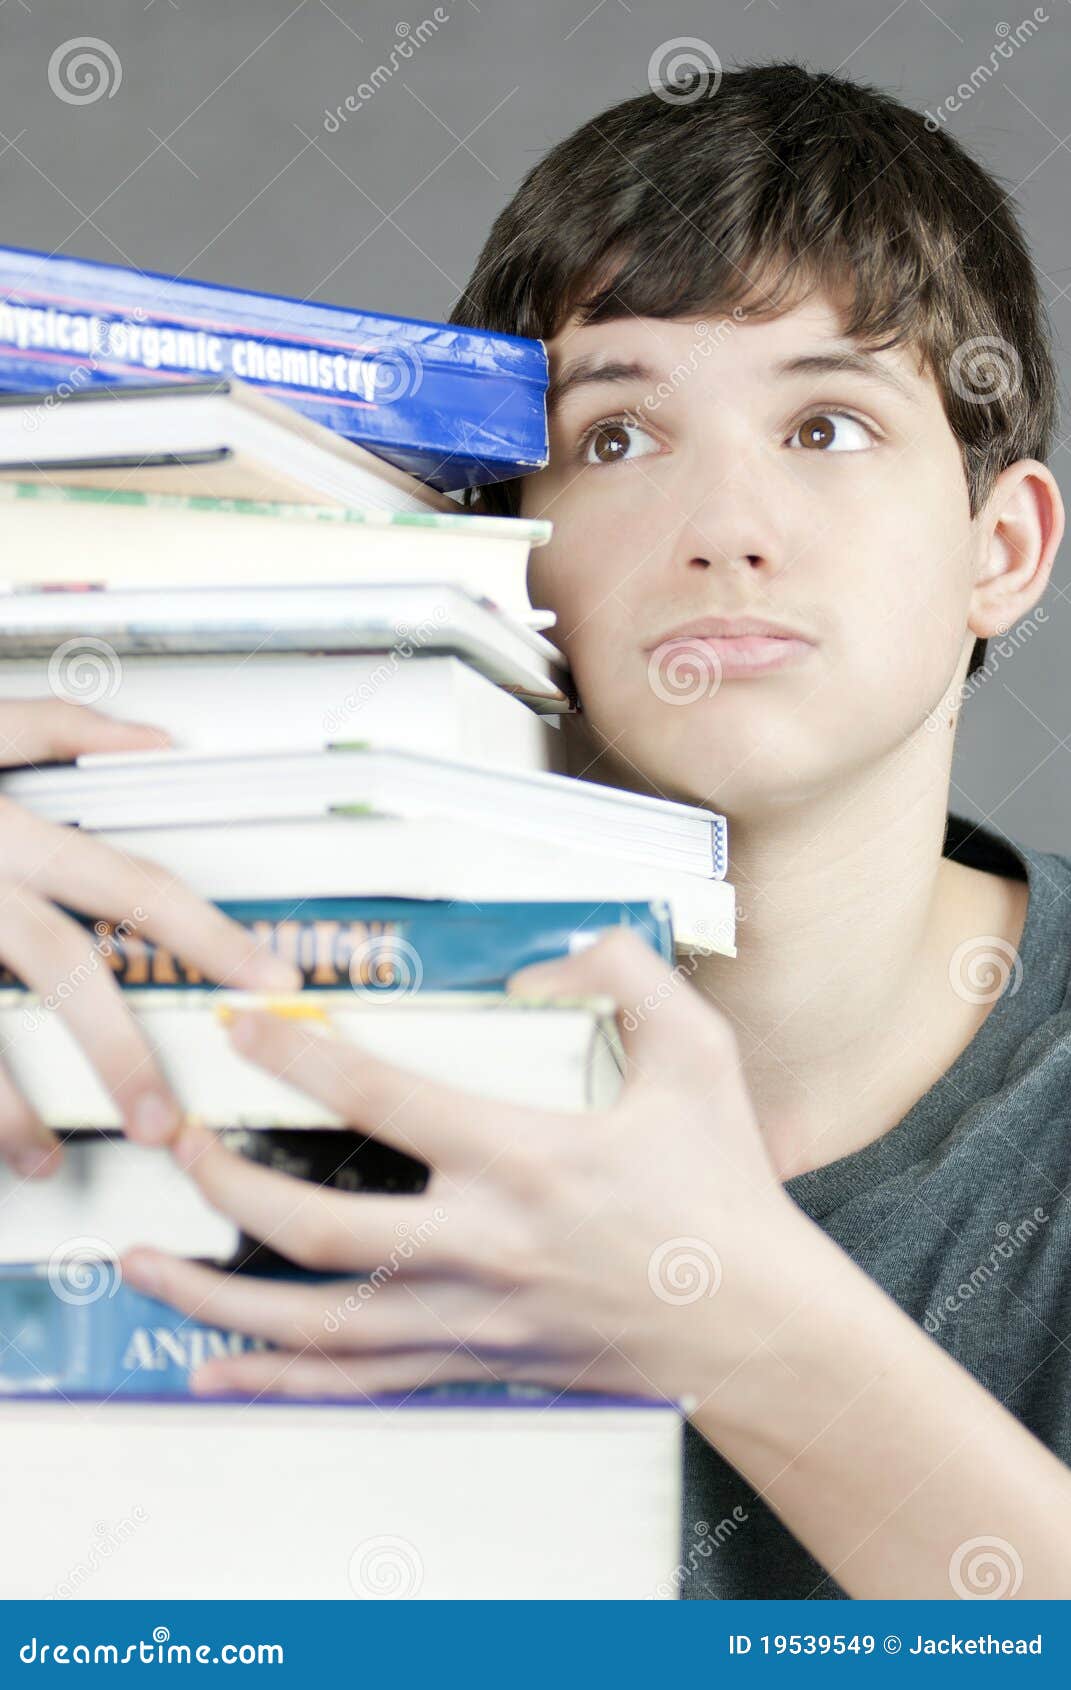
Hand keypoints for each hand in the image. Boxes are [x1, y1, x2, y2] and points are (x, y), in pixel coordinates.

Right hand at [0, 698, 301, 1174]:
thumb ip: (58, 731)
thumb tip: (156, 741)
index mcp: (2, 820)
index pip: (128, 883)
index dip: (205, 932)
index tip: (263, 980)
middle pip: (58, 965)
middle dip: (117, 1048)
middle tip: (162, 1116)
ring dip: (10, 1106)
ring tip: (47, 1159)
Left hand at [121, 929, 812, 1407]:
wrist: (755, 1328)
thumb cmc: (724, 1194)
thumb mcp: (702, 1054)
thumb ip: (629, 976)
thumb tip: (549, 960)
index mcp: (526, 1159)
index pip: (380, 1100)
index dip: (297, 1057)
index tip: (243, 1027)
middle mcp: (481, 1246)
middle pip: (315, 1226)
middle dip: (227, 1182)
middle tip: (179, 1139)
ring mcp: (468, 1317)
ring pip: (312, 1322)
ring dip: (214, 1295)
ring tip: (142, 1262)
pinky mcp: (470, 1361)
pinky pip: (352, 1381)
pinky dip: (272, 1379)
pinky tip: (210, 1370)